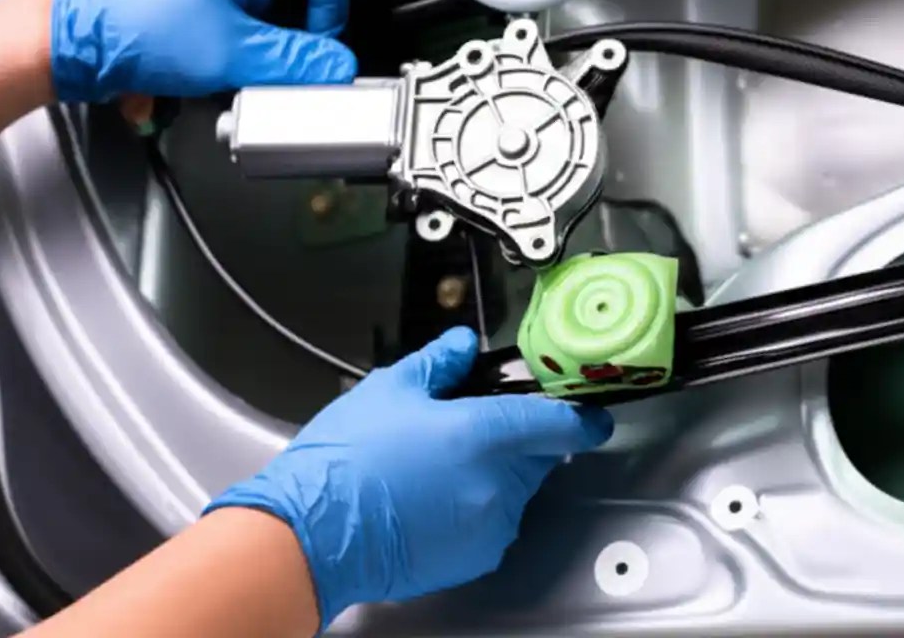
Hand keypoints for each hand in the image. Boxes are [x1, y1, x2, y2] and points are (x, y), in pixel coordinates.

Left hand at [50, 0, 356, 101]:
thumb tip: (339, 68)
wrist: (85, 39)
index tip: (314, 48)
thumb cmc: (141, 32)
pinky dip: (262, 34)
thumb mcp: (231, 56)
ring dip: (284, 33)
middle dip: (309, 25)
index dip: (331, 12)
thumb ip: (294, 63)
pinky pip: (261, 5)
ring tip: (258, 58)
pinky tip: (242, 55)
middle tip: (291, 58)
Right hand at [205, 327, 613, 630]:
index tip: (590, 414)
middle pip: (538, 455)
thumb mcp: (388, 392)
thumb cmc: (343, 465)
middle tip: (468, 430)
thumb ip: (437, 364)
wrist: (312, 535)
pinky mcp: (475, 556)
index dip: (581, 416)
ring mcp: (489, 524)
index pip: (560, 424)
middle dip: (517, 440)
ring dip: (494, 475)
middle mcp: (496, 483)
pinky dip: (477, 509)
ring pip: (516, 489)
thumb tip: (459, 346)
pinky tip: (431, 500)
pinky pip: (494, 522)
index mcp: (483, 434)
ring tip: (436, 468)